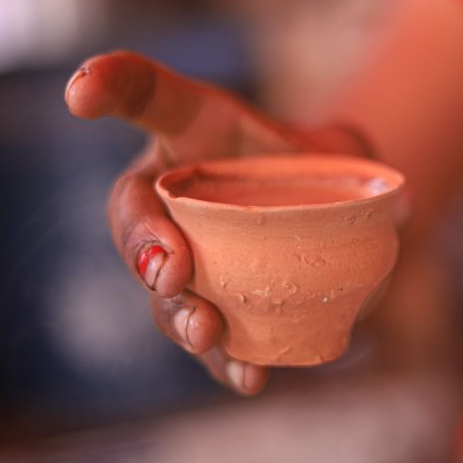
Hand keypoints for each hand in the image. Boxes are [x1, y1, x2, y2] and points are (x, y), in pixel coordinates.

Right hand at [65, 51, 368, 394]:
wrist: (343, 238)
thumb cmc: (325, 178)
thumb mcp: (338, 143)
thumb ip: (349, 156)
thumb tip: (381, 191)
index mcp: (194, 134)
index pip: (146, 95)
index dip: (109, 85)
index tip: (81, 95)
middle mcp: (176, 200)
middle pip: (136, 218)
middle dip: (143, 246)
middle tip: (169, 268)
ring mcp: (191, 262)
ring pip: (163, 293)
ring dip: (177, 315)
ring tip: (204, 329)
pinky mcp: (218, 313)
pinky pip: (212, 345)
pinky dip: (226, 364)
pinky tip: (249, 378)